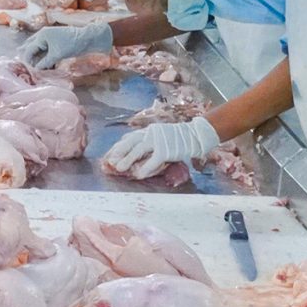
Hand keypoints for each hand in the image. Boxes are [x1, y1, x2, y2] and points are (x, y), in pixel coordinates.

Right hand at [17, 21, 113, 69]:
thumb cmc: (71, 45)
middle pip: (31, 47)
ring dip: (39, 59)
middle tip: (28, 69)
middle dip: (30, 58)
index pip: (29, 49)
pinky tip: (48, 66)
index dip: (27, 60)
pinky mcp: (56, 42)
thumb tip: (35, 70)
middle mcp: (44, 35)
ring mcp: (50, 38)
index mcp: (42, 36)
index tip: (26, 70)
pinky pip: (47, 51)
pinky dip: (46, 58)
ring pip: (39, 50)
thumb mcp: (56, 55)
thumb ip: (44, 63)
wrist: (88, 39)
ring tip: (39, 69)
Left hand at [103, 117, 220, 178]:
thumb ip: (150, 143)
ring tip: (119, 169)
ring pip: (138, 150)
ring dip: (127, 160)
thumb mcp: (161, 137)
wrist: (196, 135)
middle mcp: (151, 133)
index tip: (110, 155)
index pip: (129, 137)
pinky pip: (153, 161)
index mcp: (149, 131)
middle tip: (110, 162)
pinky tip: (138, 175)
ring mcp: (159, 140)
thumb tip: (136, 155)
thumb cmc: (180, 139)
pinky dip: (145, 168)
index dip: (118, 146)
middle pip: (130, 141)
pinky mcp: (167, 150)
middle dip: (119, 152)